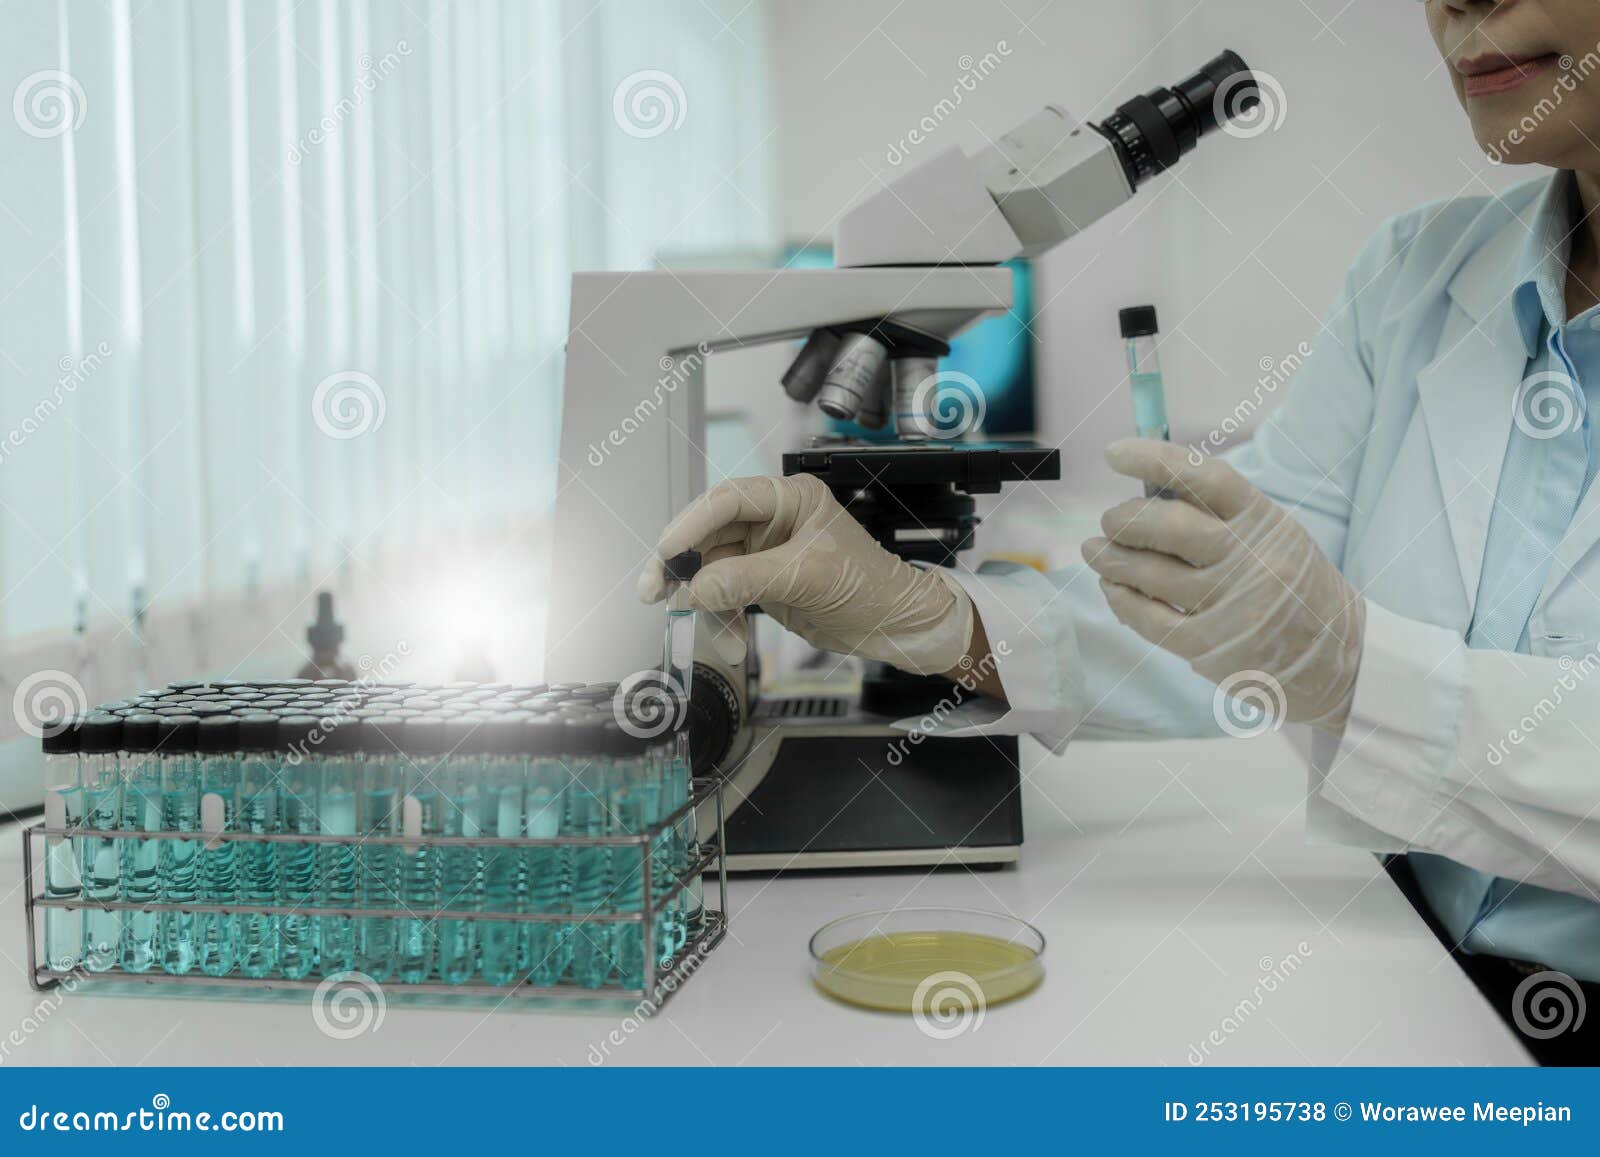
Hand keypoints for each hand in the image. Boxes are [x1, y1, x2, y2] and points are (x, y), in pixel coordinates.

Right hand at [637, 474, 973, 674]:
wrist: (894, 626)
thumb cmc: (868, 587)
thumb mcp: (805, 577)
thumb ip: (745, 579)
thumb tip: (695, 589)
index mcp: (790, 498)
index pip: (727, 500)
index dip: (691, 524)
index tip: (666, 552)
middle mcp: (773, 519)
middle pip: (710, 534)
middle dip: (683, 565)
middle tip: (654, 590)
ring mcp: (765, 552)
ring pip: (712, 569)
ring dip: (705, 602)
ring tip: (709, 631)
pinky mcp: (763, 582)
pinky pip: (725, 595)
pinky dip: (722, 619)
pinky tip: (732, 640)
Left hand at [1082, 439, 1364, 731]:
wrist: (1344, 659)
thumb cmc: (1299, 588)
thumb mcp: (1277, 537)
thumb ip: (1224, 516)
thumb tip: (1152, 491)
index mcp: (1265, 521)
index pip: (1204, 476)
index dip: (1153, 458)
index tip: (1115, 454)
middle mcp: (1248, 558)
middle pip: (1167, 525)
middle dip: (1124, 519)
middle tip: (1108, 521)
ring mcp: (1228, 604)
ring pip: (1149, 572)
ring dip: (1110, 558)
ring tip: (1095, 550)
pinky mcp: (1211, 646)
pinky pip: (1148, 618)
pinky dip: (1121, 599)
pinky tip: (1111, 588)